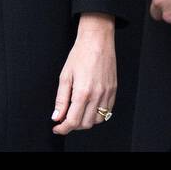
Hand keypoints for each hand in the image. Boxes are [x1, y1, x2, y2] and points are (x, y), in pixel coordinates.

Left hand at [52, 13, 116, 134]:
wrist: (97, 40)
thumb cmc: (80, 54)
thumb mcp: (65, 76)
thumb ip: (61, 99)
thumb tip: (57, 117)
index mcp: (83, 92)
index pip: (73, 121)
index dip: (63, 129)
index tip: (57, 128)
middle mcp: (97, 95)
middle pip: (85, 124)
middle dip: (73, 125)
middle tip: (65, 119)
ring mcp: (107, 93)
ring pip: (97, 120)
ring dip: (86, 121)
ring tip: (78, 113)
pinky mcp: (113, 89)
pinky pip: (107, 110)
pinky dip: (98, 114)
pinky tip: (90, 107)